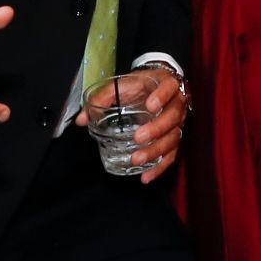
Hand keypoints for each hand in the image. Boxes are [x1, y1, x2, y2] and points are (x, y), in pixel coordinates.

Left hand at [77, 65, 187, 183]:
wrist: (158, 86)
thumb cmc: (141, 85)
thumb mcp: (124, 84)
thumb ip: (103, 98)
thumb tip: (82, 119)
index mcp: (166, 85)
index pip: (170, 87)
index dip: (162, 97)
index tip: (150, 106)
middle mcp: (176, 104)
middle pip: (172, 118)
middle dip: (156, 129)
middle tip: (138, 138)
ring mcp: (178, 123)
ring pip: (172, 139)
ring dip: (155, 151)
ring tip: (137, 159)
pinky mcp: (174, 138)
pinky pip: (171, 155)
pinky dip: (159, 168)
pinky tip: (146, 177)